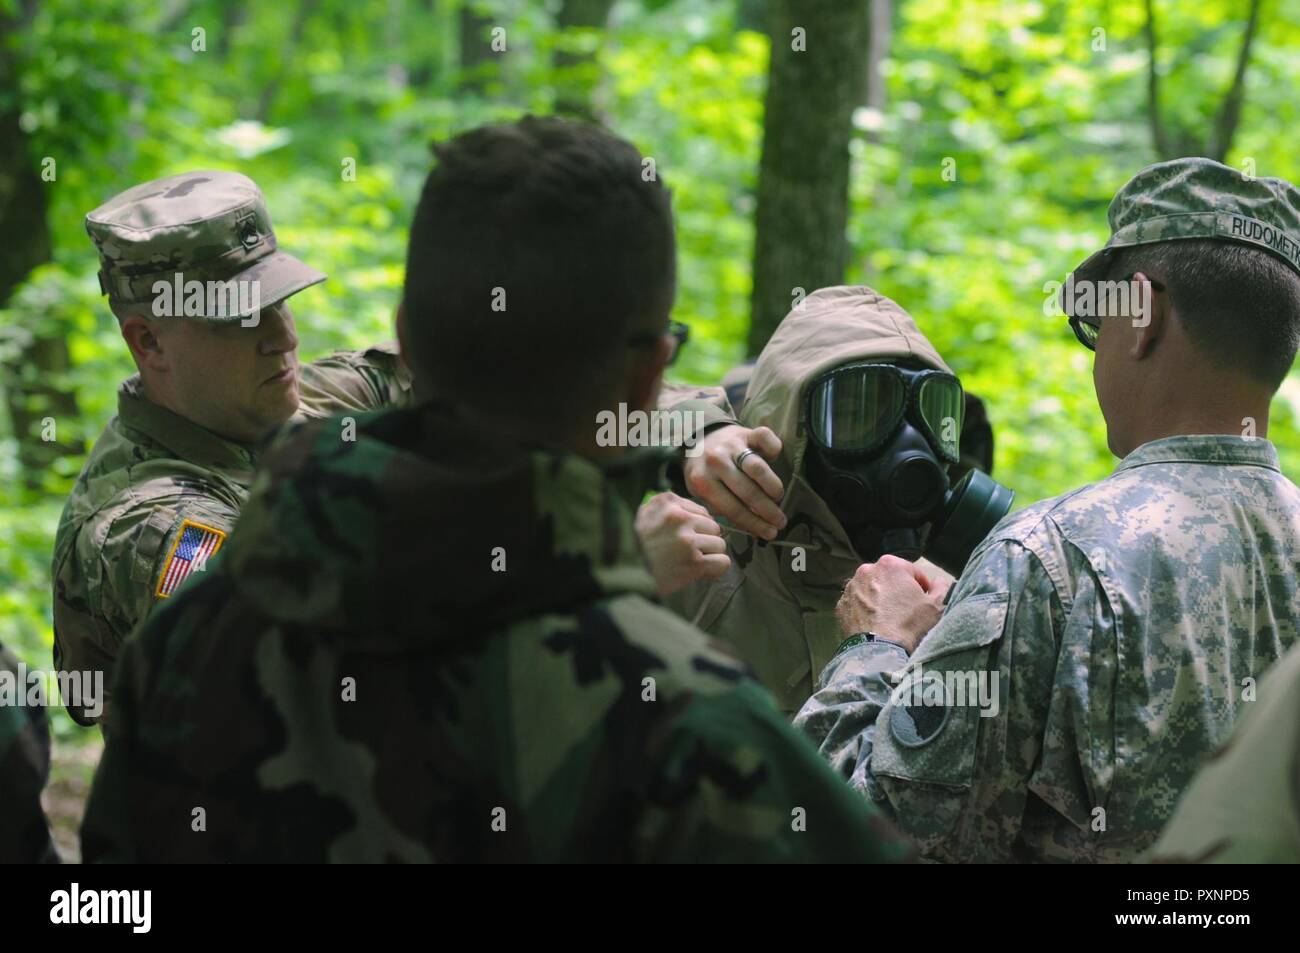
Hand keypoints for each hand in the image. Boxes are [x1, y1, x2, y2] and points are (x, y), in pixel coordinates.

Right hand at [635, 492, 730, 596]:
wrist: (622, 574)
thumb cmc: (634, 546)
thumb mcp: (644, 514)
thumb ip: (667, 507)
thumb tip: (695, 511)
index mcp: (667, 502)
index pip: (701, 511)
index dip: (696, 527)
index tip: (684, 537)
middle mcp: (679, 518)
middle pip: (714, 527)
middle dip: (704, 540)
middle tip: (687, 552)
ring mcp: (688, 540)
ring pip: (720, 544)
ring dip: (709, 555)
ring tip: (689, 562)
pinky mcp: (694, 563)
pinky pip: (722, 562)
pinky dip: (715, 569)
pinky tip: (700, 571)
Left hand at [682, 424, 785, 539]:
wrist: (699, 439)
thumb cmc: (705, 473)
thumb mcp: (703, 493)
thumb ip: (722, 508)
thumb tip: (753, 527)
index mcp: (702, 482)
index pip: (733, 509)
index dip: (754, 524)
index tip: (770, 533)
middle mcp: (716, 462)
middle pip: (748, 491)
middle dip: (767, 511)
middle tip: (780, 521)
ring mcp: (731, 445)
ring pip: (758, 468)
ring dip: (773, 487)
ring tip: (778, 498)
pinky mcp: (745, 432)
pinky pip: (764, 437)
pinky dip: (774, 448)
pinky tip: (776, 459)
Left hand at [836, 555, 951, 654]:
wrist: (879, 652)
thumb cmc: (909, 626)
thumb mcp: (936, 606)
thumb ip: (942, 588)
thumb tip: (940, 582)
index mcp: (890, 565)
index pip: (912, 570)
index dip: (922, 585)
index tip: (925, 599)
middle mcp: (866, 571)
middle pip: (889, 578)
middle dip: (898, 590)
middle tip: (908, 610)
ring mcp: (850, 588)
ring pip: (871, 590)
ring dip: (880, 599)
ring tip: (891, 620)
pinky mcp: (841, 606)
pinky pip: (858, 604)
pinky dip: (866, 611)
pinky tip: (876, 625)